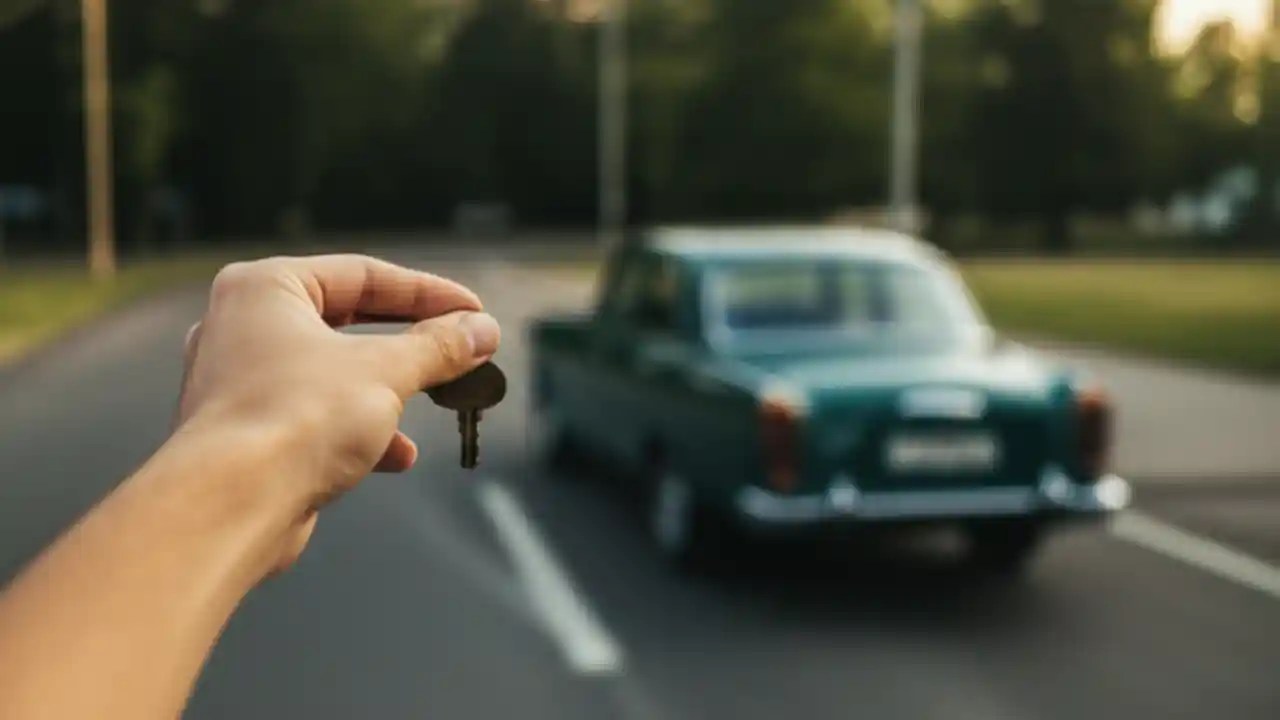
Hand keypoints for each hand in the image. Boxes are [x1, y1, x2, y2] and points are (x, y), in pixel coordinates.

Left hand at [177, 255, 499, 570]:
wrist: (231, 506)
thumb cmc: (294, 420)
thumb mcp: (386, 372)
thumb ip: (437, 347)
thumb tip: (481, 331)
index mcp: (264, 288)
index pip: (362, 275)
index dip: (427, 293)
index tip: (472, 312)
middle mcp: (242, 326)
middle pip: (347, 321)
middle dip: (409, 345)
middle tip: (459, 350)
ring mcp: (239, 382)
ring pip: (332, 373)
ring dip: (388, 391)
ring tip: (434, 402)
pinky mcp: (245, 433)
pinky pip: (313, 417)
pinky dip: (357, 430)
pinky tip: (396, 456)